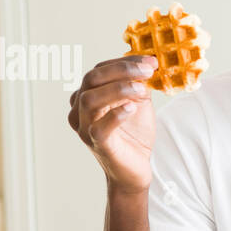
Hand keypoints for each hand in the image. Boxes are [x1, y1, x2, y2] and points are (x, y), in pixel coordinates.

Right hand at [68, 55, 157, 193]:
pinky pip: (99, 128)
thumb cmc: (134, 135)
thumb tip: (149, 63)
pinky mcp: (97, 145)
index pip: (100, 70)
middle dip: (121, 71)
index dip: (124, 62)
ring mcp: (85, 128)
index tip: (149, 60)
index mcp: (88, 96)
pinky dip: (115, 115)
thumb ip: (139, 84)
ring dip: (118, 90)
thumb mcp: (138, 103)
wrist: (135, 170)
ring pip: (90, 100)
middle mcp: (81, 110)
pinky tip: (132, 108)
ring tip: (142, 89)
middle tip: (147, 70)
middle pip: (91, 80)